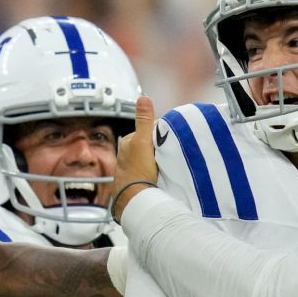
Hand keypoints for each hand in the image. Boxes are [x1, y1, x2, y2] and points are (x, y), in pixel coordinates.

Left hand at [110, 95, 158, 221]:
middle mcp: (127, 154)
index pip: (148, 130)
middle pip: (150, 143)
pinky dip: (157, 169)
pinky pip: (151, 169)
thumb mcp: (142, 141)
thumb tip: (143, 97)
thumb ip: (143, 120)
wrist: (136, 198)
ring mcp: (132, 167)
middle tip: (170, 151)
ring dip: (159, 158)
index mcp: (127, 142)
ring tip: (167, 162)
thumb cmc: (137, 170)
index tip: (170, 137)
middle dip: (159, 145)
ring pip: (151, 156)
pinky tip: (162, 173)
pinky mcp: (138, 179)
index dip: (160, 132)